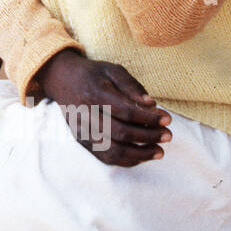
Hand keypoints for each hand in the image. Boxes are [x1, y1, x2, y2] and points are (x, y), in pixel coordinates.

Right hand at [35, 49, 170, 166]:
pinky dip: (126, 160)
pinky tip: (142, 156)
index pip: (125, 111)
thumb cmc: (93, 74)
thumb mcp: (112, 70)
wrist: (61, 80)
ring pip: (113, 150)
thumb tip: (151, 105)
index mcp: (94, 93)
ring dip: (140, 154)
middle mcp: (85, 114)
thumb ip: (132, 86)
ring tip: (160, 152)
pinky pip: (105, 157)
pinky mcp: (81, 140)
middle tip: (168, 136)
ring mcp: (81, 130)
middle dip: (148, 137)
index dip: (149, 118)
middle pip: (120, 132)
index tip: (168, 119)